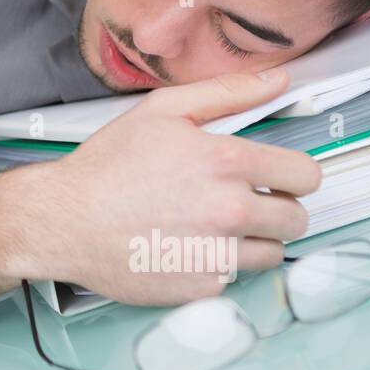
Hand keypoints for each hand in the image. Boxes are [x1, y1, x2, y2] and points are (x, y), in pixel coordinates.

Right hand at [17, 68, 319, 303]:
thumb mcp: (161, 111)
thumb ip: (226, 93)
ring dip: (255, 240)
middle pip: (298, 219)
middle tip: (244, 202)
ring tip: (216, 226)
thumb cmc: (108, 165)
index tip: (277, 177)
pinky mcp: (202, 287)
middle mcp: (228, 210)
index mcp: (226, 162)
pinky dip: (220, 265)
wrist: (64, 220)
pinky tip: (188, 246)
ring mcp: (217, 254)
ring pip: (274, 253)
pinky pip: (236, 277)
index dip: (293, 173)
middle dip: (277, 208)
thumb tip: (276, 82)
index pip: (305, 175)